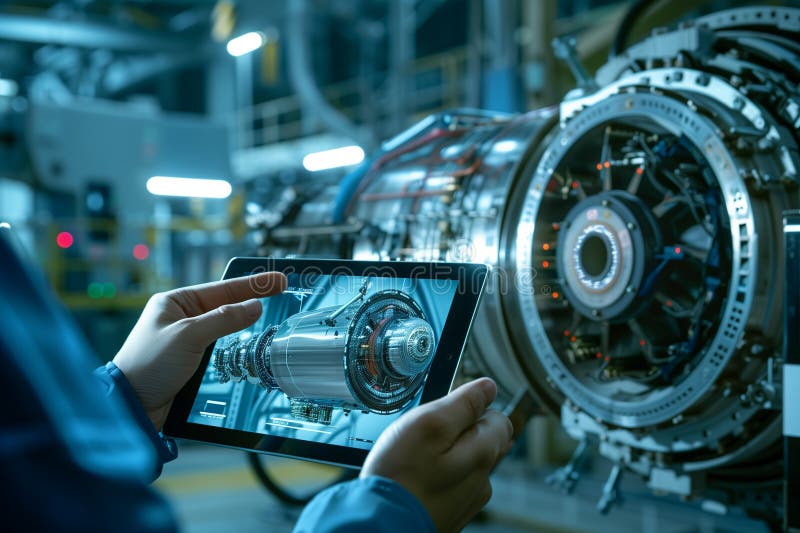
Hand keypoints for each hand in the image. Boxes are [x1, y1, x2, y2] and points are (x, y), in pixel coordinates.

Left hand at [113, 272, 286, 429]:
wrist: (130, 406)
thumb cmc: (148, 365)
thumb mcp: (188, 336)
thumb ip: (224, 319)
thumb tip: (255, 307)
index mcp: (175, 302)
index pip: (222, 289)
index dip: (253, 284)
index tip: (279, 280)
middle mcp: (181, 318)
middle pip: (226, 306)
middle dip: (253, 300)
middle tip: (284, 292)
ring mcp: (186, 341)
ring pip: (225, 329)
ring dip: (246, 326)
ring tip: (274, 318)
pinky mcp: (191, 363)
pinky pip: (221, 349)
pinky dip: (237, 346)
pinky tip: (252, 346)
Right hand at [361, 378, 512, 532]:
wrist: (381, 525)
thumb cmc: (401, 477)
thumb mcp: (430, 423)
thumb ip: (463, 403)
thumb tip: (488, 387)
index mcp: (484, 452)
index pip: (497, 416)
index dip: (470, 408)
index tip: (443, 414)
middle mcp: (482, 479)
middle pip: (479, 440)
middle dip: (456, 432)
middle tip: (423, 436)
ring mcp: (466, 499)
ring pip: (462, 462)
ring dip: (443, 455)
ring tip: (413, 459)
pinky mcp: (449, 512)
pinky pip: (447, 483)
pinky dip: (434, 476)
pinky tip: (413, 478)